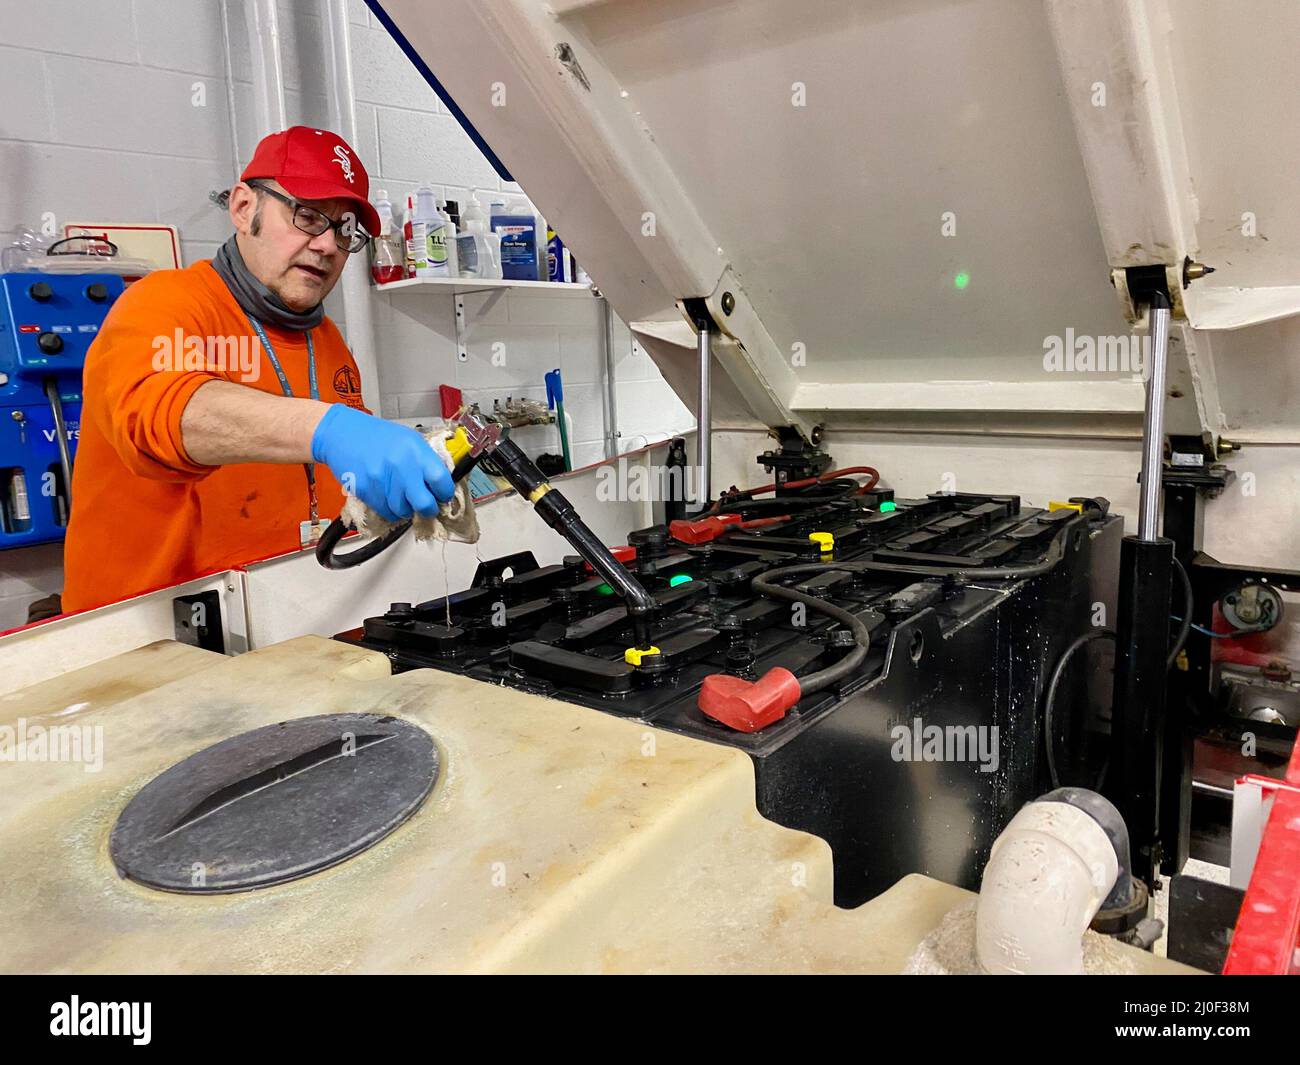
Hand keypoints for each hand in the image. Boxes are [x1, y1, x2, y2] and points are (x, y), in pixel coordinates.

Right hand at [311, 404, 453, 522]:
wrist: (342, 434)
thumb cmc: (378, 436)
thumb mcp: (410, 440)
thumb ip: (426, 460)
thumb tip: (443, 483)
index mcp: (416, 451)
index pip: (441, 481)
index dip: (445, 492)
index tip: (443, 495)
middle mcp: (400, 466)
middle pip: (424, 504)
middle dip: (429, 509)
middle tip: (427, 507)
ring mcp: (381, 480)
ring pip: (403, 512)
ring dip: (406, 509)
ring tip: (403, 497)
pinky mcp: (365, 491)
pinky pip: (385, 512)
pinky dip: (389, 509)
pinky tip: (388, 496)